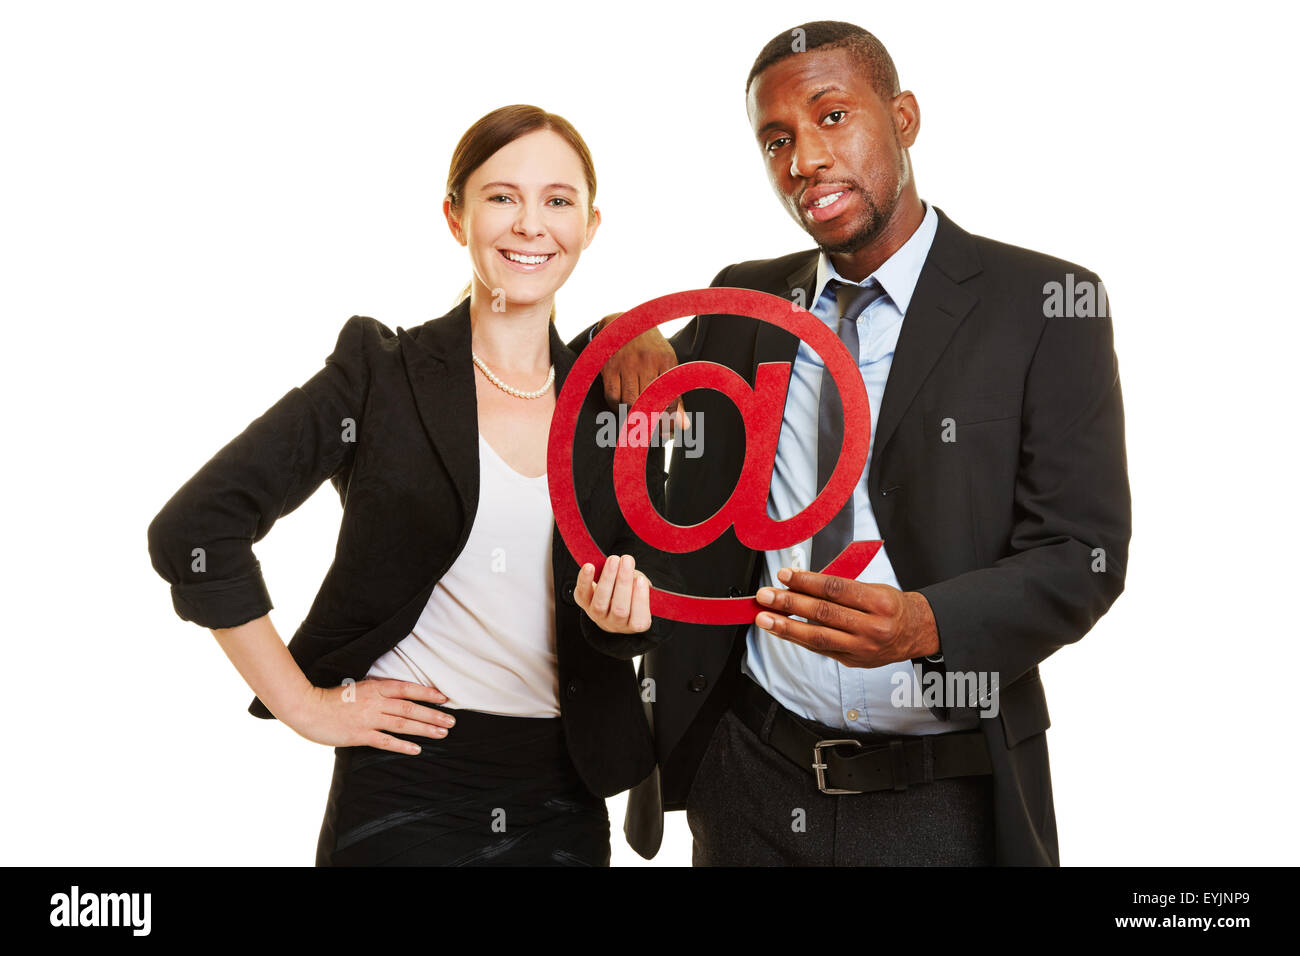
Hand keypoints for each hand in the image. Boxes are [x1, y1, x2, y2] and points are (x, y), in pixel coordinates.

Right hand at [285, 678, 456, 754]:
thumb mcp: (357, 689)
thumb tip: (394, 698)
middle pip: (410, 707)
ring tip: (443, 733)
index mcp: (374, 687)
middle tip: (452, 720)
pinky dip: (403, 746)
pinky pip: (385, 741)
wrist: (307, 708)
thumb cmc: (330, 699)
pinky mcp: (360, 735)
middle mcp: (375, 701)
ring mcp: (368, 718)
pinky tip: (417, 750)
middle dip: (434, 714)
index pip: (407, 688)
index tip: (444, 697)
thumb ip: (375, 693)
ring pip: (403, 723)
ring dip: (425, 728)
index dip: (427, 693)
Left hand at [574, 553, 652, 633]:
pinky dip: (584, 580)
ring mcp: (597, 616)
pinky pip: (582, 594)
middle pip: (619, 610)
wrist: (609, 599)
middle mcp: (615, 624)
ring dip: (607, 578)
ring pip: (600, 603)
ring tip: (613, 560)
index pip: (638, 620)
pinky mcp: (583, 603)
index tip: (641, 579)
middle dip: (623, 582)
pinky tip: (589, 567)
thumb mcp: (641, 589)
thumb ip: (639, 584)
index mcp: (634, 624)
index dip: (640, 600)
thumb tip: (631, 572)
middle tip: (627, 560)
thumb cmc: (630, 592)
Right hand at [595, 312, 687, 439]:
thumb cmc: (650, 348)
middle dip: (653, 423)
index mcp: (666, 360)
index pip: (670, 398)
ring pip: (631, 402)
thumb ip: (674, 395)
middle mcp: (647, 361)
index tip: (669, 432)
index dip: (670, 420)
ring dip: (634, 416)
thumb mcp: (667, 365)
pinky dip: (617, 408)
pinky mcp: (609, 367)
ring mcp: (626, 364)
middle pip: (650, 403)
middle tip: (652, 432)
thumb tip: (684, 425)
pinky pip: (613, 397)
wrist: (624, 323)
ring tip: (638, 422)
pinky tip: (622, 408)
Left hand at [753, 568, 940, 666]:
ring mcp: (862, 648)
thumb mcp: (873, 588)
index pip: (836, 589)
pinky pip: (821, 649)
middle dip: (789, 604)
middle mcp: (872, 626)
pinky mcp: (854, 661)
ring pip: (818, 637)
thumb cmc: (891, 606)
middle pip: (824, 614)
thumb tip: (801, 585)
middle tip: (765, 596)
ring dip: (786, 627)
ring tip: (765, 618)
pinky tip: (782, 630)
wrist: (916, 632)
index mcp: (879, 601)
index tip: (785, 576)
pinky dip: (798, 639)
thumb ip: (840, 588)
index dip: (807, 582)